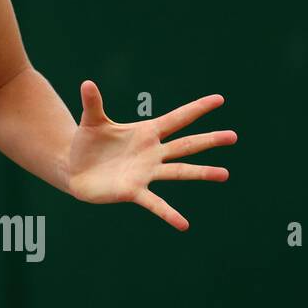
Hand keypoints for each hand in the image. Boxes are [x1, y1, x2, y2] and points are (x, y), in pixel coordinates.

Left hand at [65, 80, 236, 230]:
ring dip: (201, 172)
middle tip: (233, 136)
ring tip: (224, 174)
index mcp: (146, 133)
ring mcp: (145, 173)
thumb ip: (93, 102)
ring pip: (179, 171)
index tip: (219, 99)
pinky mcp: (134, 191)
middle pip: (185, 144)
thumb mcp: (91, 121)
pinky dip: (169, 213)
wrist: (74, 169)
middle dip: (209, 140)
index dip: (197, 108)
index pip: (176, 118)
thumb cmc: (88, 144)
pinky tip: (184, 224)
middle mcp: (152, 153)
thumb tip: (87, 82)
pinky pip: (155, 203)